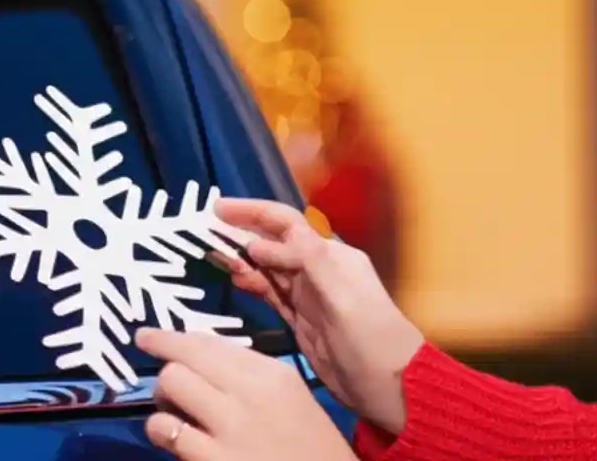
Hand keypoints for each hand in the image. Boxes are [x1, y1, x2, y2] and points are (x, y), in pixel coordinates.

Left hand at [136, 327, 355, 460]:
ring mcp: (229, 428)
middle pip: (182, 360)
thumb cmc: (311, 448)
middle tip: (167, 388)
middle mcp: (249, 393)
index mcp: (271, 373)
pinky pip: (165, 431)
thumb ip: (247, 372)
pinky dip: (162, 432)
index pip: (208, 342)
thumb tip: (195, 354)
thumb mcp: (290, 396)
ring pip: (169, 387)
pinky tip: (175, 440)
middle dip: (166, 370)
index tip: (147, 337)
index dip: (170, 337)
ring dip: (162, 402)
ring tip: (173, 416)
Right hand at [213, 197, 423, 434]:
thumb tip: (256, 242)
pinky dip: (251, 282)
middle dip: (241, 231)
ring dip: (241, 257)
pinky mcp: (300, 319)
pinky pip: (270, 292)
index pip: (286, 223)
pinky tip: (233, 277)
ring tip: (210, 252)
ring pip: (267, 266)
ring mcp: (308, 295)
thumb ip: (305, 263)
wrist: (392, 388)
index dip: (253, 212)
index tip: (218, 209)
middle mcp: (319, 269)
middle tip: (204, 229)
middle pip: (273, 241)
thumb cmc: (373, 340)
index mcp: (332, 257)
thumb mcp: (343, 298)